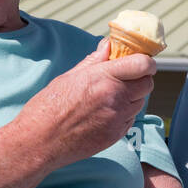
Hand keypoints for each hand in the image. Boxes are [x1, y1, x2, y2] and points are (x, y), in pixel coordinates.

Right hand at [16, 37, 155, 169]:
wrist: (39, 142)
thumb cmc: (48, 107)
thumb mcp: (69, 77)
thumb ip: (94, 61)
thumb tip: (109, 45)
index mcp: (102, 78)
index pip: (142, 65)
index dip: (147, 62)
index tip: (143, 62)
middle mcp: (114, 97)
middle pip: (147, 83)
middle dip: (142, 78)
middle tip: (128, 78)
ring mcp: (117, 118)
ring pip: (140, 102)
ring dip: (133, 97)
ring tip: (111, 96)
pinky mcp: (116, 135)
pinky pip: (130, 119)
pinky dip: (125, 114)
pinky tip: (105, 113)